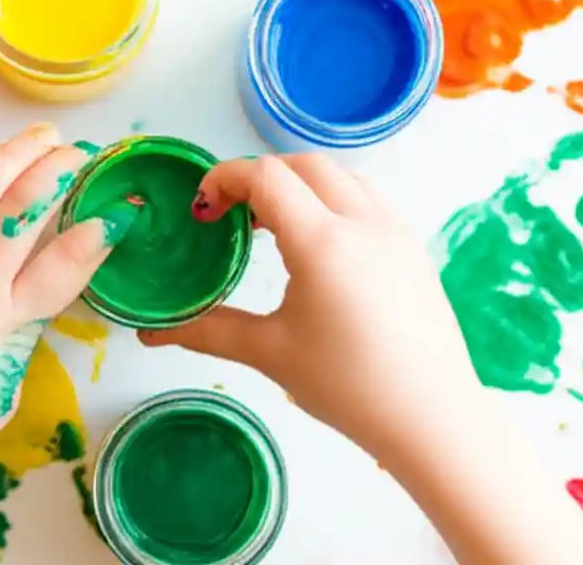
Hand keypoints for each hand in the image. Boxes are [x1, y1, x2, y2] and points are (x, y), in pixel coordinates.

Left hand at [0, 124, 136, 509]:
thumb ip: (15, 347)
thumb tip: (21, 317)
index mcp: (7, 323)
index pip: (66, 264)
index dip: (99, 231)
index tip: (122, 204)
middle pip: (24, 210)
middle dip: (58, 171)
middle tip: (77, 152)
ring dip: (12, 156)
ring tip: (38, 136)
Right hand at [140, 154, 481, 457]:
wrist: (433, 418)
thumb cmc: (349, 386)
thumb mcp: (270, 353)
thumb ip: (207, 330)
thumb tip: (150, 333)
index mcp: (322, 240)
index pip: (266, 175)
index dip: (224, 179)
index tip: (202, 210)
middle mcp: (363, 221)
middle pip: (303, 164)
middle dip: (260, 176)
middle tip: (231, 215)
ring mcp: (396, 231)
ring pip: (342, 176)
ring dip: (301, 184)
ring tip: (273, 226)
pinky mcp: (414, 249)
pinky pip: (369, 200)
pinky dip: (334, 200)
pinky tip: (320, 248)